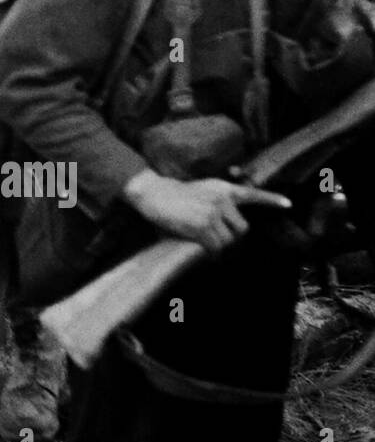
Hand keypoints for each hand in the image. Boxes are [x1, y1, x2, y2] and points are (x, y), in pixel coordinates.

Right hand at [122, 168, 290, 253]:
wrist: (153, 193)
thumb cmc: (174, 195)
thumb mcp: (201, 191)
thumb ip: (218, 202)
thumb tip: (230, 227)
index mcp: (223, 188)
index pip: (252, 194)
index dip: (271, 200)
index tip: (288, 204)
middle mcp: (222, 199)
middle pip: (241, 229)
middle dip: (230, 236)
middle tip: (213, 235)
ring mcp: (213, 212)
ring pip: (228, 241)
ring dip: (217, 244)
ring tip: (201, 238)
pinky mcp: (203, 226)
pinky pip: (215, 248)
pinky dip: (209, 252)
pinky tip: (198, 247)